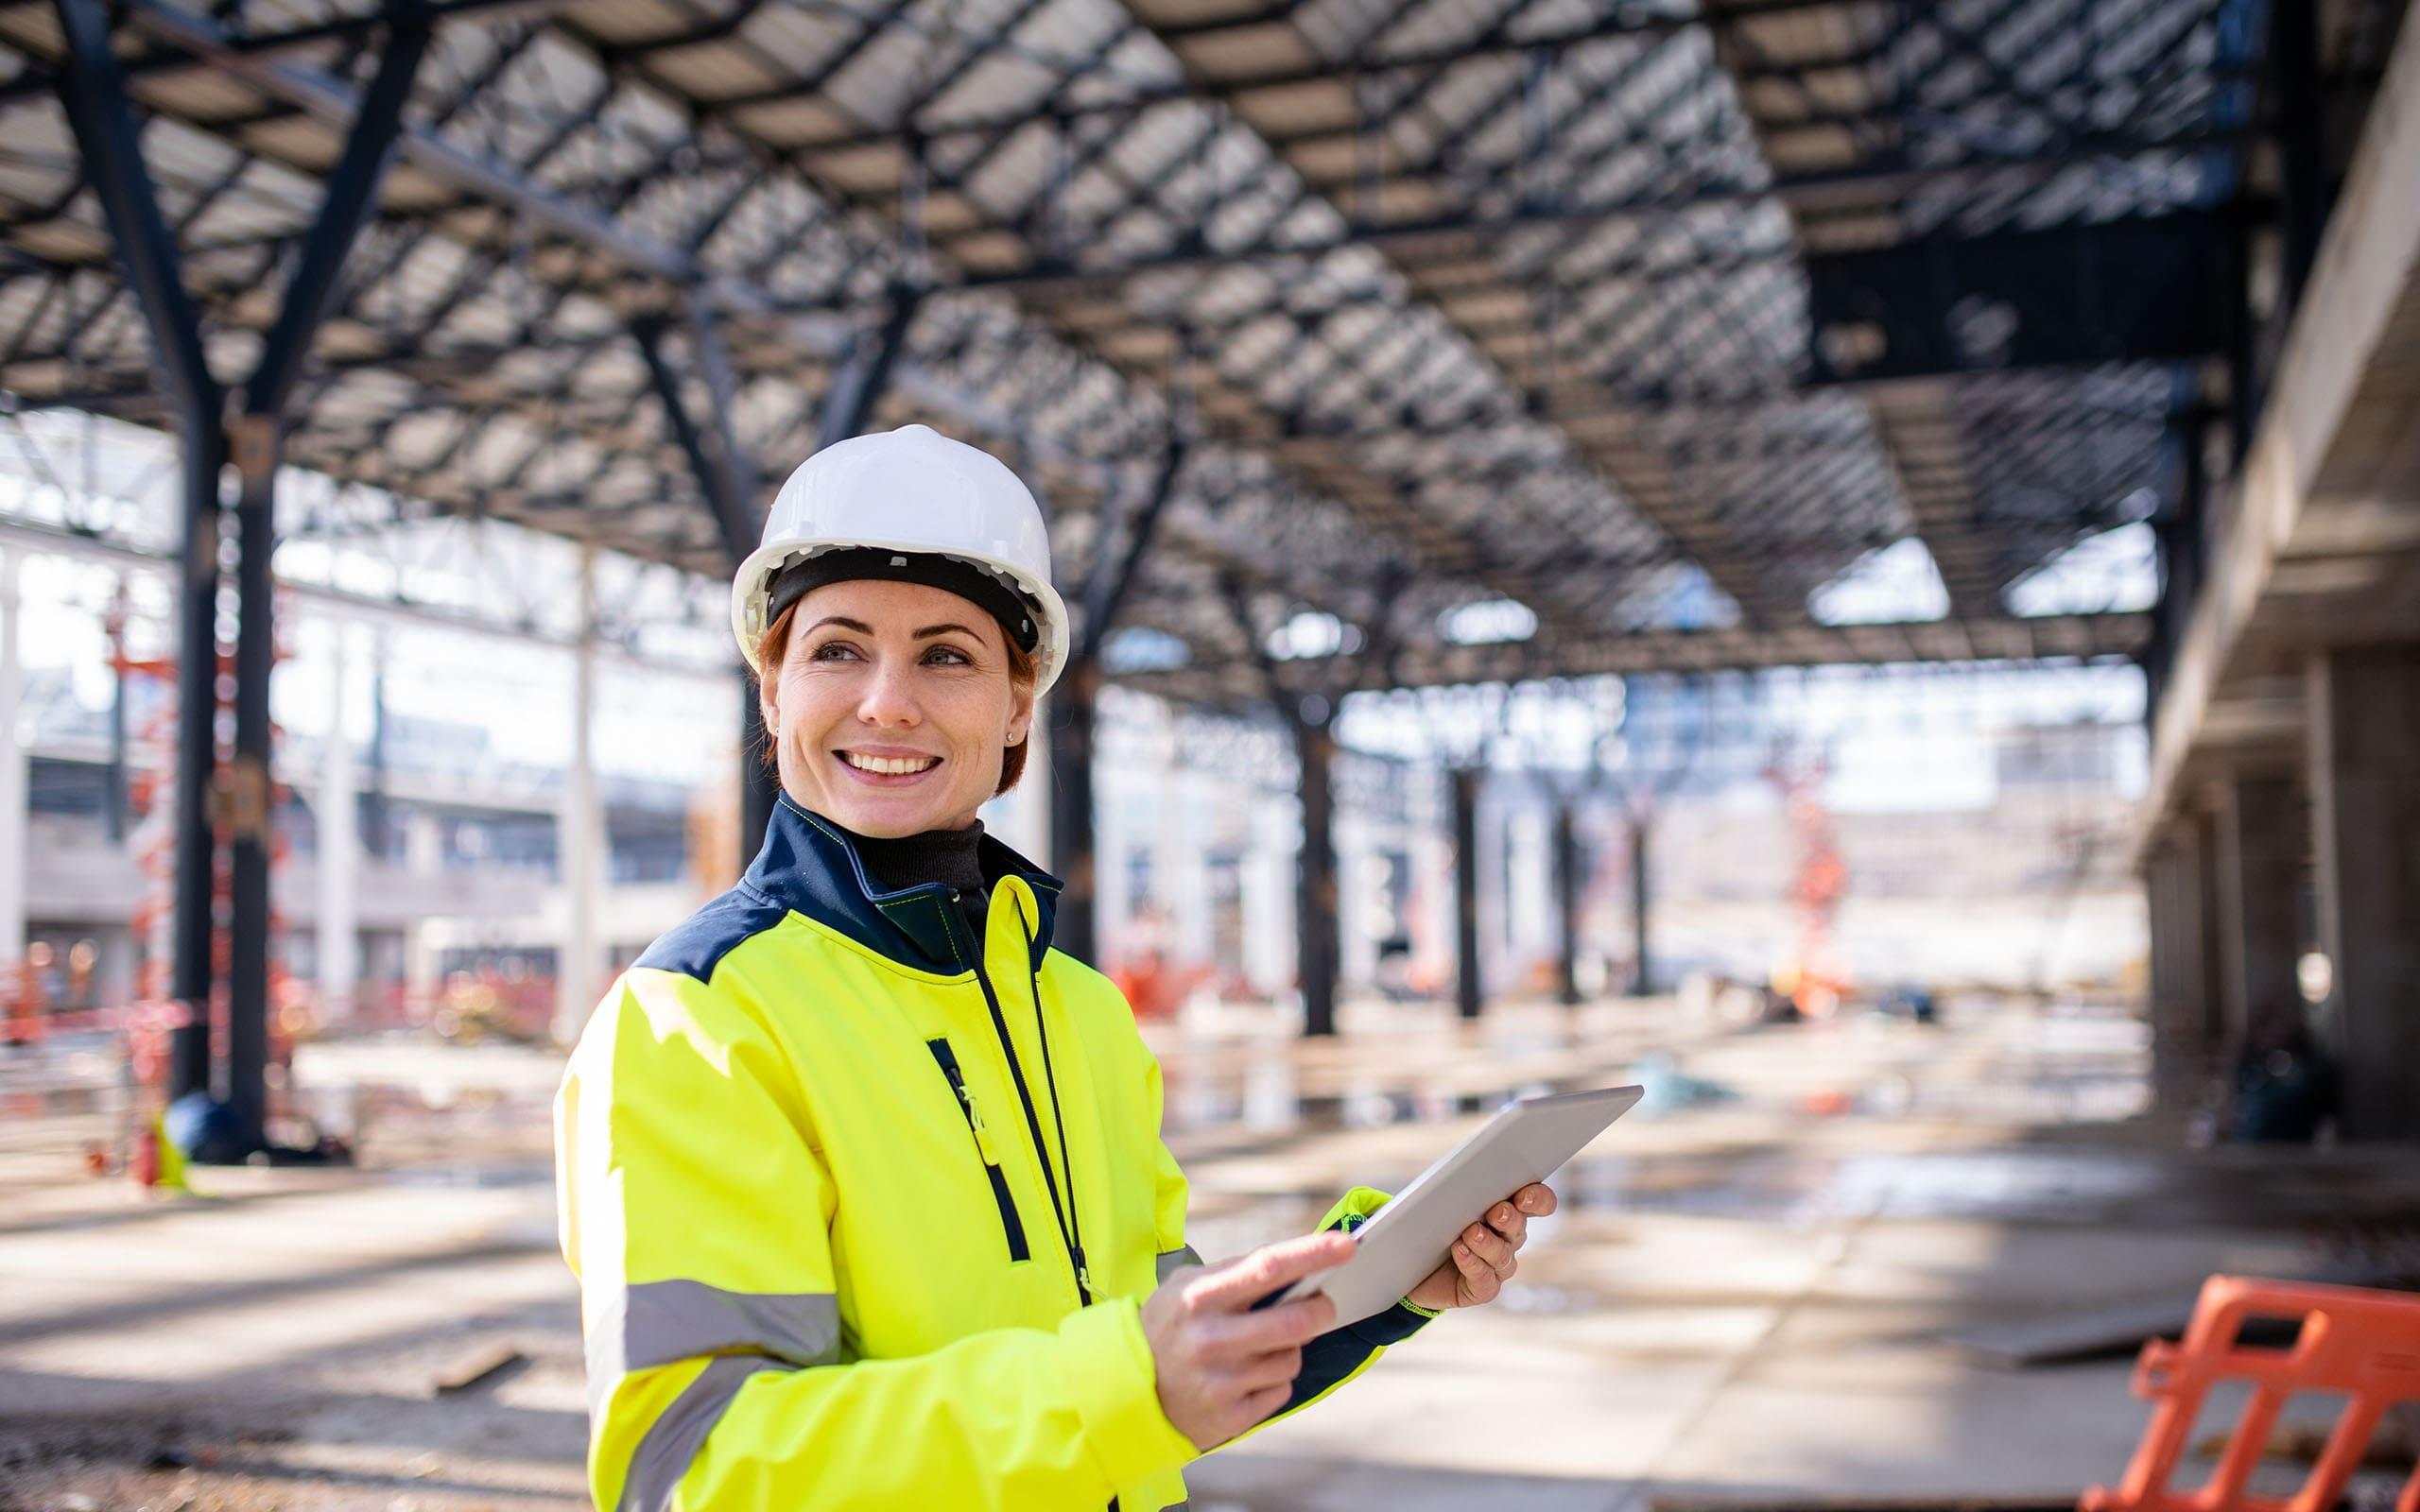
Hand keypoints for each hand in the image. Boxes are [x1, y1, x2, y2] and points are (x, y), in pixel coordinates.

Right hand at [1141, 1230, 1353, 1450]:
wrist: (1127, 1390)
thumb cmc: (1169, 1327)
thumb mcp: (1186, 1288)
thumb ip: (1237, 1274)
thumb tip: (1299, 1263)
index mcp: (1200, 1297)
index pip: (1268, 1267)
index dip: (1312, 1254)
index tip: (1347, 1244)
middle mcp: (1211, 1340)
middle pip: (1295, 1321)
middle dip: (1321, 1310)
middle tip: (1322, 1305)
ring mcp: (1221, 1382)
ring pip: (1292, 1358)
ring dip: (1290, 1348)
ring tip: (1260, 1346)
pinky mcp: (1230, 1417)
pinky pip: (1281, 1390)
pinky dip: (1273, 1380)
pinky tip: (1245, 1377)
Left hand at [1404, 1182, 1555, 1310]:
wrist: (1409, 1266)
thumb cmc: (1429, 1224)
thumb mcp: (1442, 1200)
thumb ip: (1458, 1188)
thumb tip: (1462, 1174)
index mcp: (1507, 1209)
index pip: (1538, 1202)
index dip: (1538, 1199)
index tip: (1524, 1195)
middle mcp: (1509, 1238)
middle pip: (1519, 1227)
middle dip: (1509, 1218)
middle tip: (1497, 1212)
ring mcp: (1498, 1266)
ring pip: (1502, 1254)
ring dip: (1487, 1242)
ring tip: (1471, 1233)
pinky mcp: (1483, 1288)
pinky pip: (1484, 1279)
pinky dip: (1472, 1263)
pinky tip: (1460, 1251)